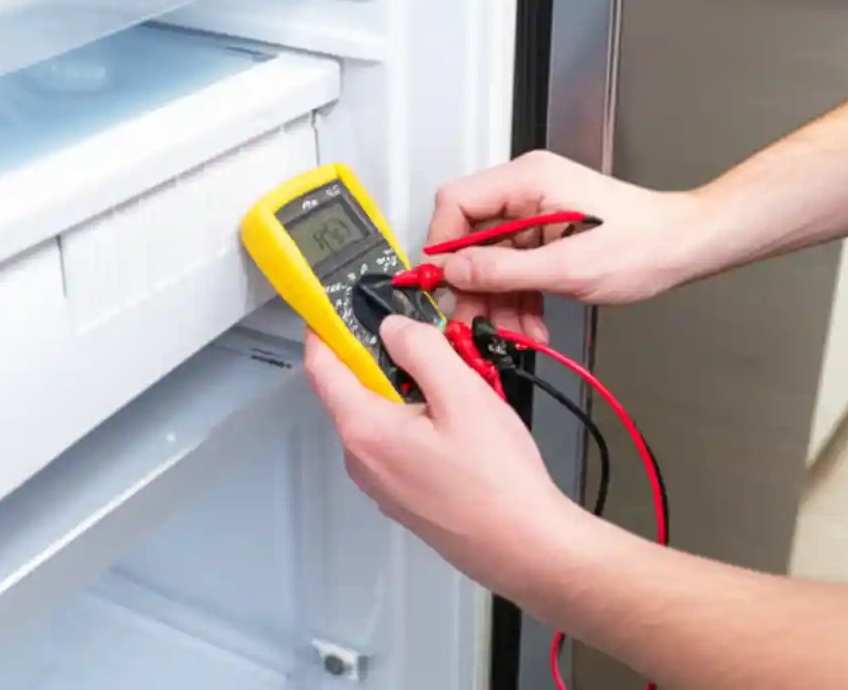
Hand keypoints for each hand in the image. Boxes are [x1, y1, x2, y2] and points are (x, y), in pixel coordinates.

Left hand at [302, 315, 575, 591]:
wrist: (525, 547)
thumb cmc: (496, 476)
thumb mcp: (462, 393)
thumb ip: (421, 349)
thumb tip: (392, 328)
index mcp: (363, 430)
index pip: (321, 366)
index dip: (325, 328)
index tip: (339, 301)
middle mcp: (361, 460)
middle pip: (354, 390)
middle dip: (385, 360)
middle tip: (433, 343)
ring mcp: (381, 485)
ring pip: (381, 419)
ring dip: (409, 393)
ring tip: (460, 388)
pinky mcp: (405, 499)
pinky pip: (399, 446)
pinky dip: (419, 424)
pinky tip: (462, 428)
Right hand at [429, 150, 716, 340]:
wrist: (681, 248)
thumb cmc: (641, 245)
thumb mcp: (564, 267)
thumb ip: (503, 270)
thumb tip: (455, 271)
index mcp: (528, 181)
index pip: (457, 203)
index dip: (442, 245)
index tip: (442, 283)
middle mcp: (528, 191)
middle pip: (472, 237)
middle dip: (475, 286)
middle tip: (475, 322)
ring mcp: (538, 214)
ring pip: (494, 261)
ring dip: (500, 302)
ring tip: (513, 335)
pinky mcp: (548, 237)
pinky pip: (517, 268)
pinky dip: (520, 299)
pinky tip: (531, 327)